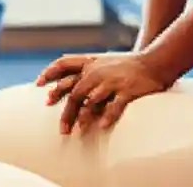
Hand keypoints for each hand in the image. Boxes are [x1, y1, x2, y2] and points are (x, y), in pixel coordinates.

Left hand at [37, 52, 169, 133]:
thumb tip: (71, 88)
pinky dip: (106, 116)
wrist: (155, 62)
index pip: (63, 64)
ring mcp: (112, 81)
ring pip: (91, 100)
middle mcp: (98, 71)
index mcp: (91, 63)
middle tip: (62, 130)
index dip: (49, 73)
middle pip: (75, 92)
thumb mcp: (104, 62)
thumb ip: (87, 71)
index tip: (38, 84)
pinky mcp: (127, 90)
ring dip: (83, 117)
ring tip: (78, 130)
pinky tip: (100, 127)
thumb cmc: (128, 65)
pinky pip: (114, 105)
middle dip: (66, 112)